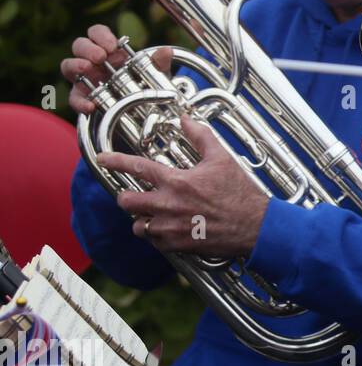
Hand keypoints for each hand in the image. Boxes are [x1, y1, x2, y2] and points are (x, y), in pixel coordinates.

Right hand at [60, 24, 171, 116]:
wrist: (139, 108)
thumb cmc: (142, 82)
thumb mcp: (154, 72)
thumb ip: (158, 62)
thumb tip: (166, 51)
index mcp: (108, 49)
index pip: (96, 32)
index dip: (101, 35)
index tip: (112, 45)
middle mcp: (92, 61)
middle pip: (79, 45)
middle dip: (88, 48)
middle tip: (100, 56)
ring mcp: (84, 78)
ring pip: (68, 65)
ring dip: (75, 64)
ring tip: (86, 68)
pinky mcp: (82, 97)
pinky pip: (74, 98)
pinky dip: (80, 102)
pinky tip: (90, 105)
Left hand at [97, 114, 269, 257]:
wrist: (254, 226)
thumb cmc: (239, 192)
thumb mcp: (222, 159)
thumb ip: (201, 136)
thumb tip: (185, 119)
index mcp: (177, 181)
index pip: (137, 167)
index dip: (116, 161)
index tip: (103, 158)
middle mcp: (168, 205)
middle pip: (127, 201)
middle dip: (126, 197)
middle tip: (135, 195)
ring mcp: (171, 228)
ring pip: (138, 225)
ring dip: (142, 219)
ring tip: (154, 215)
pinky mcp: (177, 246)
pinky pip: (154, 242)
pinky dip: (156, 235)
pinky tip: (169, 229)